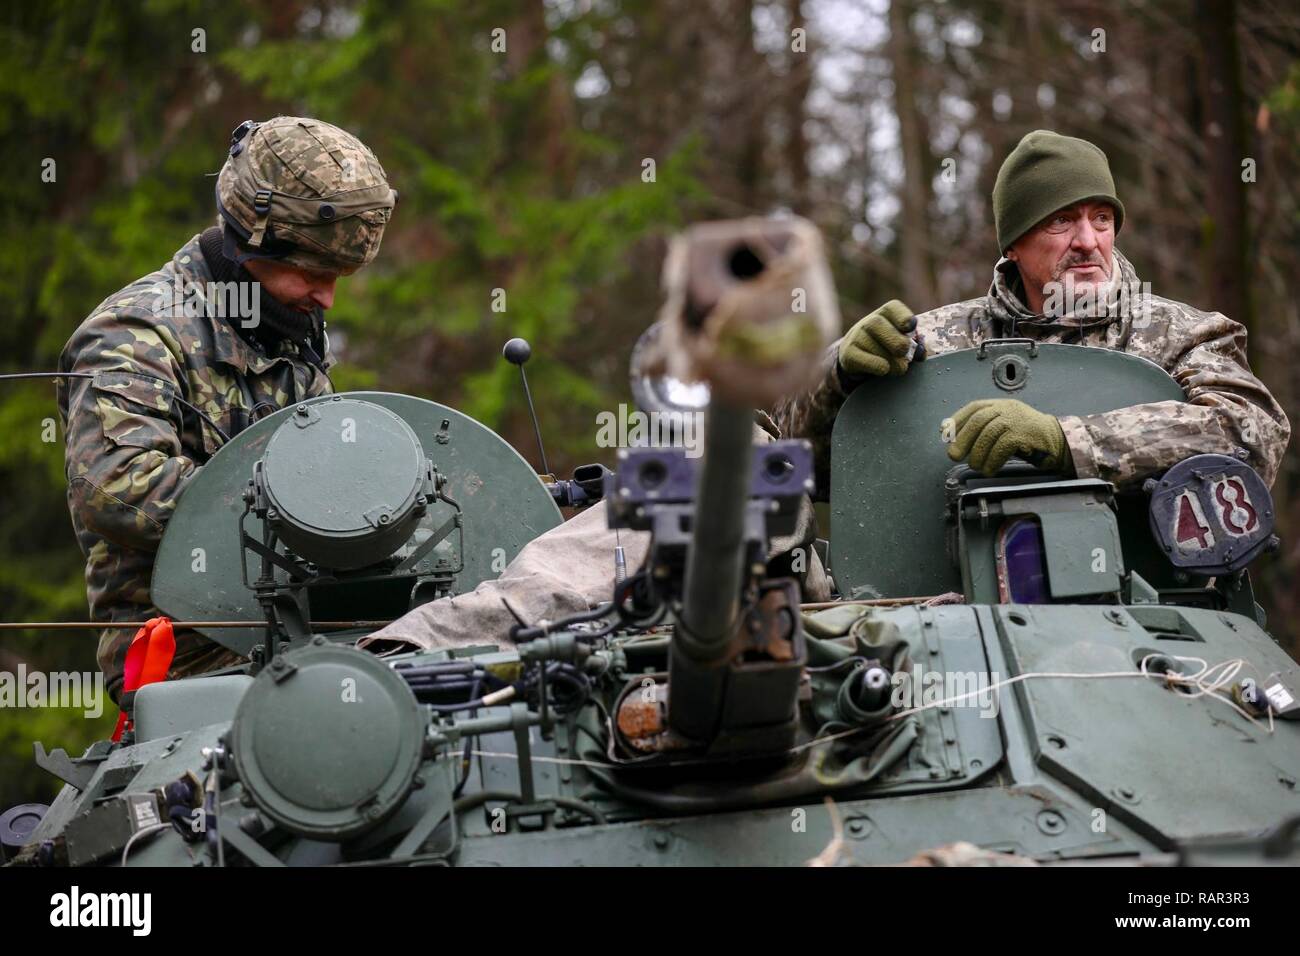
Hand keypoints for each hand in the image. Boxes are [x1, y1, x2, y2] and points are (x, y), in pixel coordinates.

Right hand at [837, 300, 921, 380]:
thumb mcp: (902, 341)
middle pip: (879, 325)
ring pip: (874, 346)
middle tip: (905, 355)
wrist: (858, 357)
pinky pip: (864, 360)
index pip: (893, 308)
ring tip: (899, 368)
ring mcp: (856, 337)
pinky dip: (877, 366)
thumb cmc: (888, 347)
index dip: (904, 317)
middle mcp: (869, 321)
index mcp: (886, 313)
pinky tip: (884, 369)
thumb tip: (920, 352)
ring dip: (892, 361)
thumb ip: (915, 345)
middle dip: (897, 342)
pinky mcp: (848, 354)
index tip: (910, 328)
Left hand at [944, 399, 1069, 475]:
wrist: (1057, 441)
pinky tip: (990, 469)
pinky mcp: (1024, 433)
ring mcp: (1016, 419)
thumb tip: (955, 442)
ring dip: (977, 454)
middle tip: (953, 455)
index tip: (945, 434)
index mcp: (1000, 404)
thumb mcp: (1004, 427)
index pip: (974, 407)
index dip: (957, 420)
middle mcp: (1007, 408)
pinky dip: (992, 460)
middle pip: (978, 420)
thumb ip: (984, 430)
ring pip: (988, 434)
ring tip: (975, 466)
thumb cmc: (1026, 438)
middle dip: (962, 439)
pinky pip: (1002, 447)